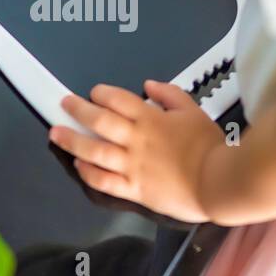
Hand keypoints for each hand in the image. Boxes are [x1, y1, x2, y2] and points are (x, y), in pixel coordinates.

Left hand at [48, 81, 221, 223]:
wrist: (218, 182)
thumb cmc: (210, 149)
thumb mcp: (193, 111)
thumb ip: (170, 95)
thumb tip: (151, 86)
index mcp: (150, 119)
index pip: (117, 99)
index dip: (101, 93)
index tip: (94, 93)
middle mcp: (137, 140)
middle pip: (99, 120)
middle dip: (77, 109)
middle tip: (65, 105)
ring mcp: (132, 165)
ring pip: (94, 150)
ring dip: (72, 140)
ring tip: (57, 133)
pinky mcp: (134, 189)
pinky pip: (104, 181)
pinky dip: (88, 172)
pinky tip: (79, 165)